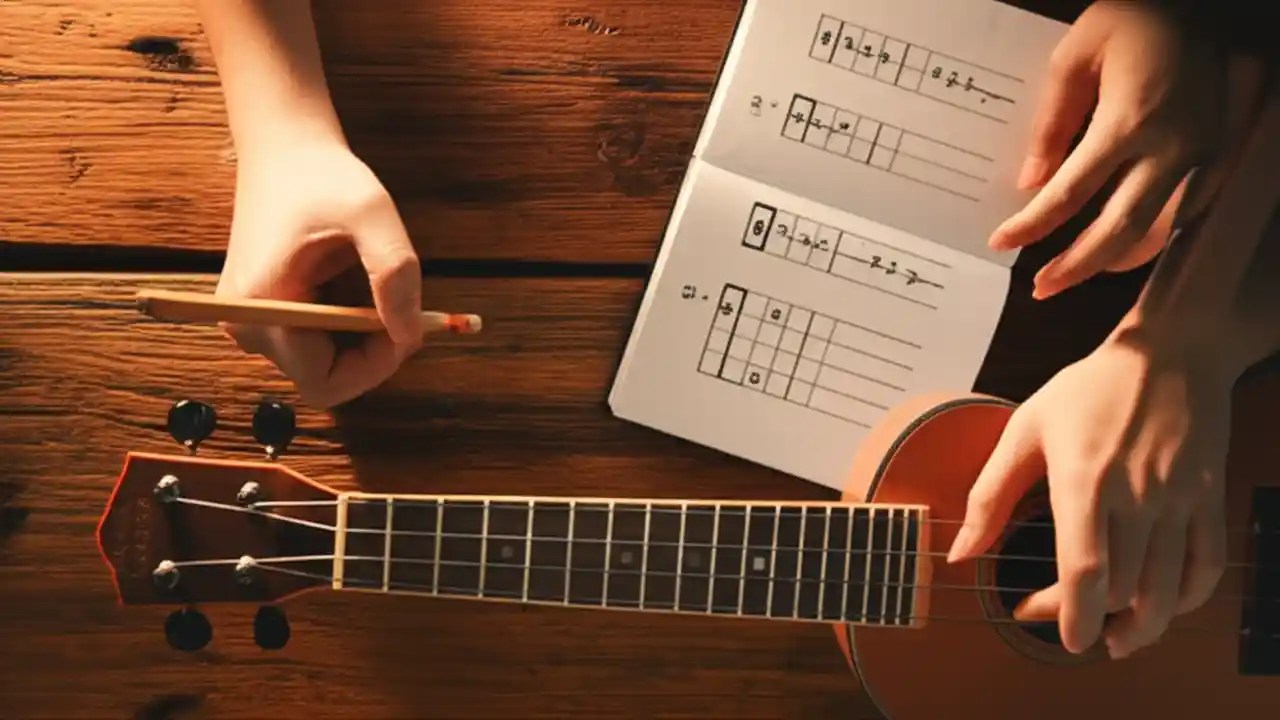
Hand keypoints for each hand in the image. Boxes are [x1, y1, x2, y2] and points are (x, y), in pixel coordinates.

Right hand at [216, 139, 422, 408]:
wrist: (284, 148)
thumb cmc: (323, 175)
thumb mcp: (372, 213)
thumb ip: (395, 274)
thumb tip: (410, 336)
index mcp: (263, 306)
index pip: (324, 382)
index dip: (374, 367)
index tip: (408, 329)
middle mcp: (247, 324)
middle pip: (323, 378)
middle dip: (371, 354)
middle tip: (403, 310)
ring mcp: (250, 321)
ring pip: (321, 362)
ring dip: (360, 338)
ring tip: (373, 285)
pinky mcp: (261, 312)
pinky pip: (313, 342)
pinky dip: (345, 326)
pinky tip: (352, 284)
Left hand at [946, 332, 1233, 657]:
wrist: (1172, 351)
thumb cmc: (1090, 388)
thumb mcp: (1024, 429)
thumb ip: (990, 495)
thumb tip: (960, 553)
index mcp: (1086, 479)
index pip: (1086, 569)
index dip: (1071, 614)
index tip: (1059, 637)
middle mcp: (1137, 495)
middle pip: (1123, 589)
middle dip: (1092, 620)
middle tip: (1063, 622)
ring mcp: (1179, 499)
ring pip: (1167, 589)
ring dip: (1142, 627)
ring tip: (1115, 641)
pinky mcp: (1208, 497)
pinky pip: (1205, 565)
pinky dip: (1184, 599)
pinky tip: (1160, 607)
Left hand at [991, 1, 1227, 297]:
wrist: (1204, 1)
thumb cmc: (1134, 18)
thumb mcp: (1074, 57)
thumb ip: (1051, 124)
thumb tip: (1031, 184)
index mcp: (1128, 121)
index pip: (1069, 194)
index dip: (1031, 225)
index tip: (1001, 242)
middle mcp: (1171, 146)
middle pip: (1120, 230)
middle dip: (1077, 267)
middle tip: (1041, 288)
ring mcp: (1200, 153)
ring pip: (1157, 229)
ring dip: (1114, 258)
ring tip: (1073, 273)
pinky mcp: (1216, 152)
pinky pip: (1184, 211)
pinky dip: (1150, 235)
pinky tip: (1119, 245)